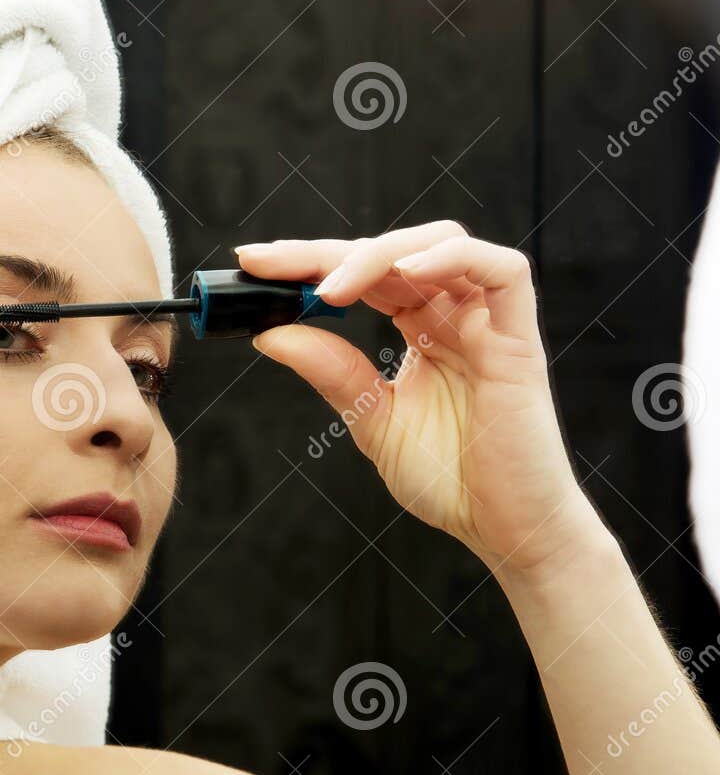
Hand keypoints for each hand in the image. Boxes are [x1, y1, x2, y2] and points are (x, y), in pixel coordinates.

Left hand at [237, 220, 606, 582]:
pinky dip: (451, 259)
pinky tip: (404, 274)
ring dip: (378, 254)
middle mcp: (456, 315)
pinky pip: (501, 271)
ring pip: (442, 245)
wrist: (504, 529)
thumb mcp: (372, 420)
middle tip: (267, 264)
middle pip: (392, 251)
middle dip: (326, 252)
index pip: (364, 275)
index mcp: (423, 329)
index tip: (253, 264)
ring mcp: (490, 323)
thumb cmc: (451, 479)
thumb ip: (331, 372)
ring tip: (328, 289)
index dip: (310, 262)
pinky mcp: (520, 340)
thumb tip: (270, 335)